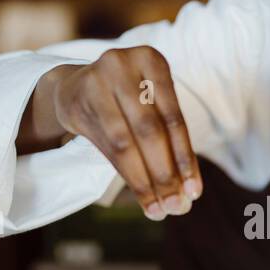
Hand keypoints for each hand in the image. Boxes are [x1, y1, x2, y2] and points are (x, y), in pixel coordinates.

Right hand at [50, 46, 201, 219]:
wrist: (75, 87)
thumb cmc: (127, 100)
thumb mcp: (151, 105)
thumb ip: (170, 139)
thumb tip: (188, 191)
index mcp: (151, 60)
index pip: (173, 117)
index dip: (185, 157)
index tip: (194, 192)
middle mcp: (122, 65)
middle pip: (149, 130)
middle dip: (165, 173)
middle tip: (176, 206)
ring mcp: (95, 81)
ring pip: (125, 142)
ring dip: (144, 181)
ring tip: (158, 209)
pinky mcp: (75, 102)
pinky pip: (105, 147)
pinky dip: (126, 175)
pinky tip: (141, 195)